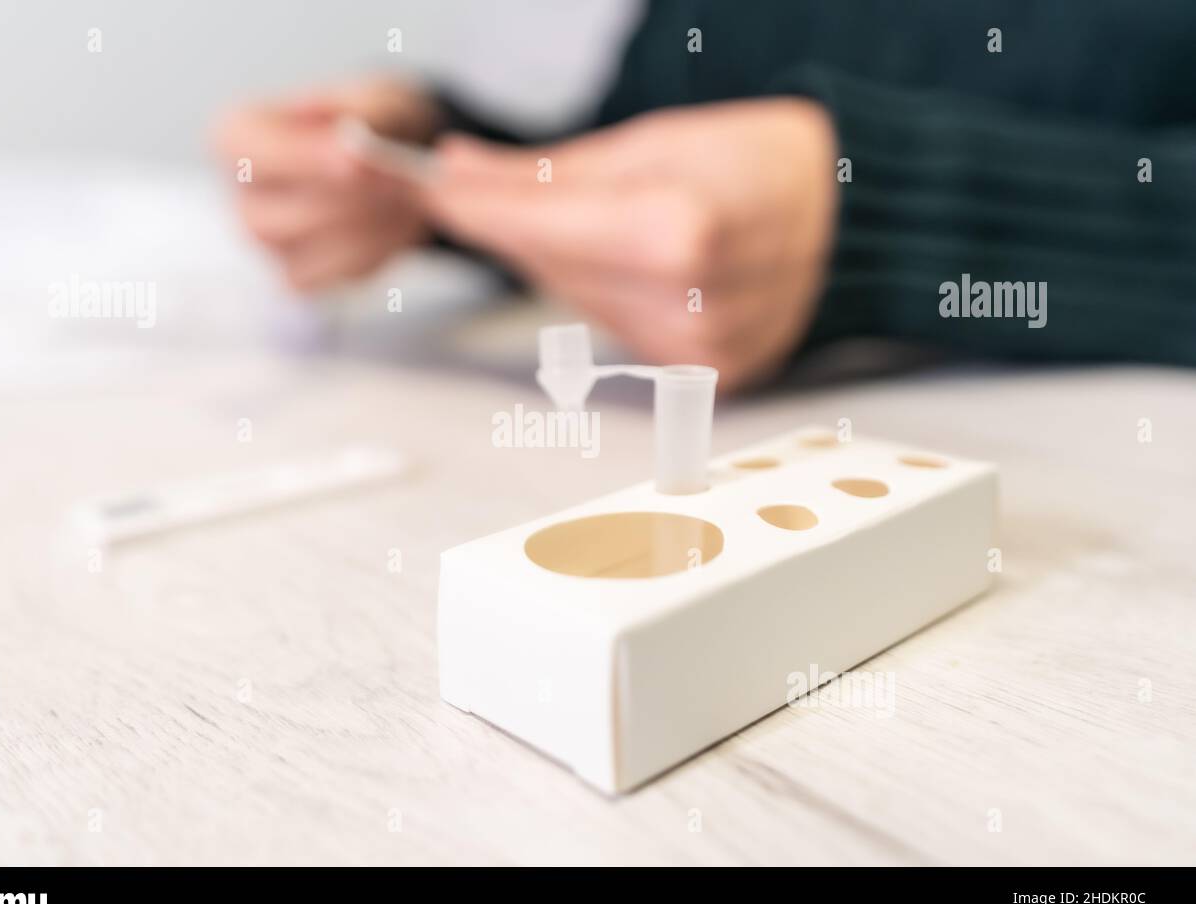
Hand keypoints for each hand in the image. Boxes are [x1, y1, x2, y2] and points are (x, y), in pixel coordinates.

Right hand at [213, 77, 441, 289]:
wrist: (394, 159)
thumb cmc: (370, 121)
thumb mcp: (374, 99)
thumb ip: (364, 118)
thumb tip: (352, 151)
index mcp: (238, 137)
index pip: (250, 155)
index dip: (303, 160)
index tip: (354, 161)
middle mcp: (243, 195)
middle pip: (274, 215)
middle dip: (345, 201)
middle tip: (402, 181)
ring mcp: (268, 243)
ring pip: (309, 248)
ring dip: (369, 226)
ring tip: (407, 197)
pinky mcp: (301, 274)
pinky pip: (335, 273)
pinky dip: (376, 251)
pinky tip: (396, 223)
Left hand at [420, 99, 837, 389]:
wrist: (852, 219)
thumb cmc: (761, 163)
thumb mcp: (655, 141)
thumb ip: (549, 169)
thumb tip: (461, 172)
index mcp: (678, 231)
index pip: (540, 225)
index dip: (479, 207)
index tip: (436, 190)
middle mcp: (687, 304)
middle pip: (553, 271)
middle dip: (514, 229)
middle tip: (482, 192)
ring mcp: (697, 351)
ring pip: (580, 307)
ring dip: (565, 263)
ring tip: (599, 218)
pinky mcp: (703, 377)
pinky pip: (619, 333)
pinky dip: (608, 297)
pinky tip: (633, 263)